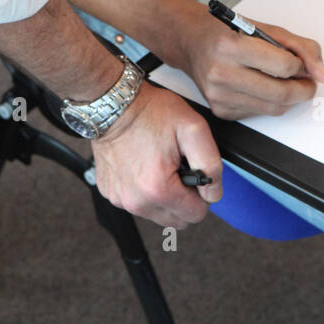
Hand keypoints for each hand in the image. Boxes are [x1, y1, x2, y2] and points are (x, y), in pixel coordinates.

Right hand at [91, 81, 222, 229]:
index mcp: (158, 189)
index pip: (196, 215)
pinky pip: (137, 203)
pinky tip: (143, 165)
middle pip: (177, 220)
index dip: (200, 193)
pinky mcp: (110, 193)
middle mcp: (136, 201)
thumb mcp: (193, 128)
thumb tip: (213, 193)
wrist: (113, 103)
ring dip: (164, 196)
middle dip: (183, 198)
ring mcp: (120, 199)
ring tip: (159, 165)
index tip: (191, 172)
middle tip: (177, 168)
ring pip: (158, 214)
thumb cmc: (149, 112)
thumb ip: (211, 164)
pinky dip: (144, 190)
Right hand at [178, 2, 323, 121]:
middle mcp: (221, 73)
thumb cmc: (225, 31)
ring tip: (289, 83)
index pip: (283, 66)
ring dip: (289, 98)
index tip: (303, 64)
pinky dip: (269, 103)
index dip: (302, 66)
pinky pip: (258, 113)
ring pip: (273, 108)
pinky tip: (264, 87)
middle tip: (308, 81)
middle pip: (280, 93)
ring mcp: (219, 95)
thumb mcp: (264, 27)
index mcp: (231, 46)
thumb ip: (299, 47)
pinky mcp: (220, 111)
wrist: (189, 42)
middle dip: (304, 89)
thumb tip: (322, 74)